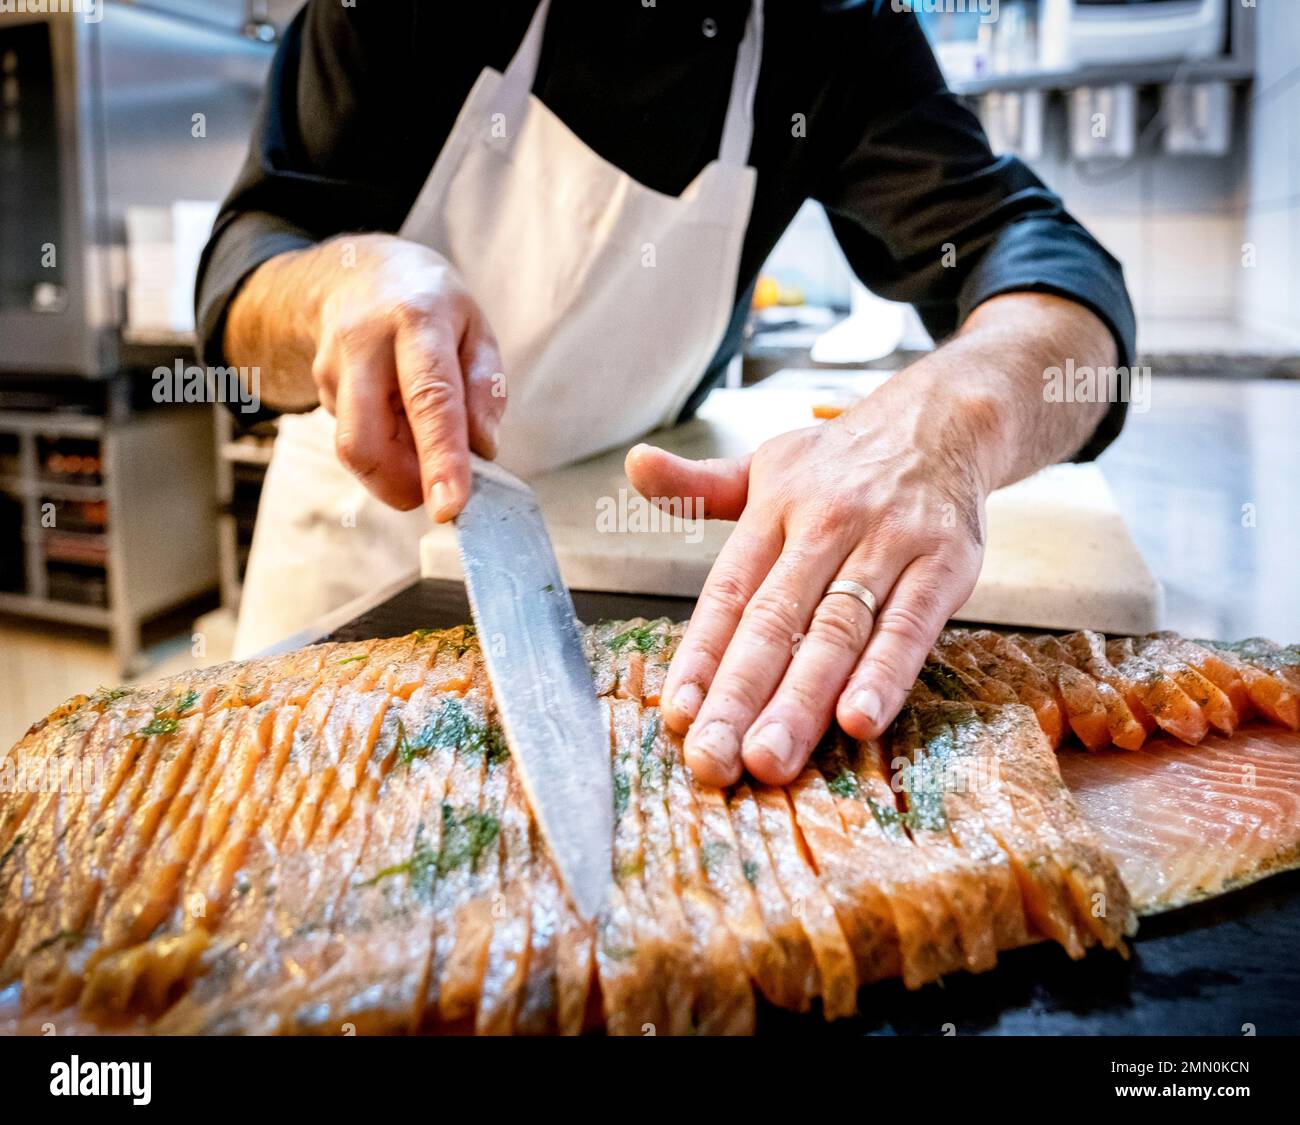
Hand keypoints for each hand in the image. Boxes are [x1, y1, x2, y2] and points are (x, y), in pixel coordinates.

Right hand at [310, 234, 503, 519]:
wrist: (353, 270)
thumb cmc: (428, 303)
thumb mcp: (475, 327)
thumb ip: (487, 387)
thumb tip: (484, 448)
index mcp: (417, 319)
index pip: (430, 398)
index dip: (441, 458)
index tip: (450, 507)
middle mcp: (364, 342)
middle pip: (367, 441)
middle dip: (405, 485)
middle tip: (443, 488)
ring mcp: (331, 368)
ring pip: (356, 451)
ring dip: (396, 471)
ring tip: (422, 439)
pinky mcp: (318, 390)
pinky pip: (355, 442)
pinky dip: (385, 452)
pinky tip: (397, 418)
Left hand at [626, 368, 999, 786]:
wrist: (946, 417)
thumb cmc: (845, 461)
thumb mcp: (767, 464)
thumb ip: (699, 485)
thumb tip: (635, 466)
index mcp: (774, 510)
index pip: (728, 592)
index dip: (701, 656)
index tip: (678, 715)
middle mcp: (826, 524)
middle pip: (775, 622)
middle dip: (740, 696)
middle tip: (714, 761)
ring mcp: (888, 542)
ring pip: (837, 631)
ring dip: (802, 700)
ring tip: (771, 758)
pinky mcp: (945, 562)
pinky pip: (911, 624)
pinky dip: (887, 674)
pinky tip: (859, 721)